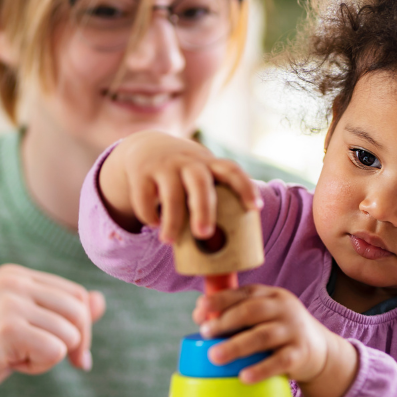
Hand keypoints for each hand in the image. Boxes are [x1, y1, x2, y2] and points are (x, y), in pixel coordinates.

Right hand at [0, 264, 105, 396]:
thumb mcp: (27, 328)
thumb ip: (62, 313)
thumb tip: (101, 300)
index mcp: (15, 274)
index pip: (77, 294)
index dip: (80, 328)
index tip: (70, 354)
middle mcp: (13, 281)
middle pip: (80, 311)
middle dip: (74, 344)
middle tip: (42, 360)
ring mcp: (10, 302)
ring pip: (70, 334)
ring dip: (50, 356)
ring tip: (16, 357)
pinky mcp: (8, 328)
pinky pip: (55, 351)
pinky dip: (39, 366)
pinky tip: (10, 364)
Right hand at [98, 130, 260, 243]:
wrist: (146, 146)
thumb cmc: (183, 173)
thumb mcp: (200, 174)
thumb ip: (211, 199)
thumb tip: (223, 250)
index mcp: (208, 164)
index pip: (231, 170)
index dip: (244, 188)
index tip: (254, 208)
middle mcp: (188, 162)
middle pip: (200, 183)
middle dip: (203, 210)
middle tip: (204, 234)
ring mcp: (164, 166)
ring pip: (171, 194)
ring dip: (172, 220)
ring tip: (169, 241)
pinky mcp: (141, 173)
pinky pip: (144, 197)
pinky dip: (149, 214)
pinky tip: (154, 224)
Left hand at [195, 284, 357, 396]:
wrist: (319, 349)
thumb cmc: (279, 330)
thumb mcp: (264, 315)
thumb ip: (237, 313)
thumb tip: (201, 317)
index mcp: (270, 295)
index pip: (243, 293)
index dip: (219, 300)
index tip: (199, 311)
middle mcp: (283, 309)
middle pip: (252, 311)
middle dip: (225, 321)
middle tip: (205, 334)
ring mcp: (293, 331)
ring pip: (263, 336)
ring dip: (237, 346)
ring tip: (215, 356)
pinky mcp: (300, 354)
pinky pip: (280, 361)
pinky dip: (261, 369)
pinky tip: (244, 376)